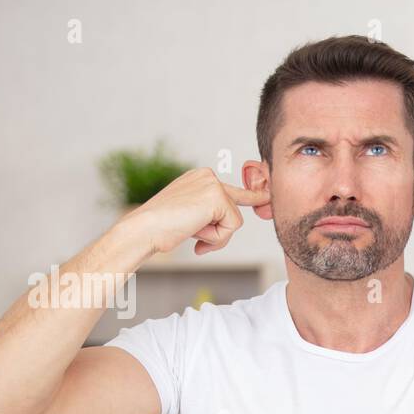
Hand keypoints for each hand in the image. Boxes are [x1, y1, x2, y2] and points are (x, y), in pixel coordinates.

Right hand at [120, 167, 270, 256]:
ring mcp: (213, 184)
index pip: (233, 190)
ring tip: (190, 231)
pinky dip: (216, 238)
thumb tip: (232, 223)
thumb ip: (211, 215)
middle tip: (194, 235)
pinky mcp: (217, 197)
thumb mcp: (191, 217)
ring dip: (216, 237)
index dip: (253, 196)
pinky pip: (232, 227)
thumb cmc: (163, 228)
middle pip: (234, 211)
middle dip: (221, 232)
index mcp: (199, 178)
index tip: (269, 196)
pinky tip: (194, 231)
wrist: (145, 228)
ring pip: (234, 222)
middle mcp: (207, 176)